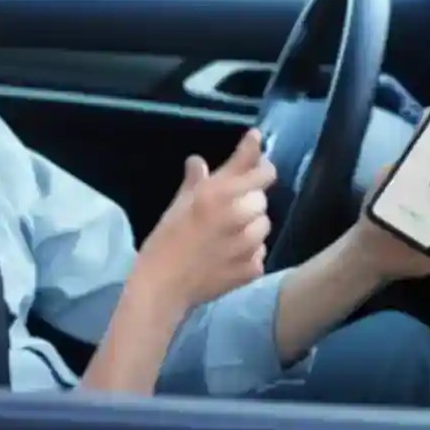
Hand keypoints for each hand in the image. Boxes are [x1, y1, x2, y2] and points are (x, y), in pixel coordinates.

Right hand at [133, 129, 277, 311]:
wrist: (164, 287)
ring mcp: (248, 244)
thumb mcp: (177, 206)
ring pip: (264, 223)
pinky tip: (230, 254)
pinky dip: (250, 250)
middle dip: (249, 196)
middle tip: (230, 205)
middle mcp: (237, 215)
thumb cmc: (164, 242)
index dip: (257, 154)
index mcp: (216, 195)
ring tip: (229, 233)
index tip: (256, 143)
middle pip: (261, 195)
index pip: (254, 168)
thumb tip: (199, 161)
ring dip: (252, 223)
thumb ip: (195, 181)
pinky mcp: (253, 267)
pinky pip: (260, 250)